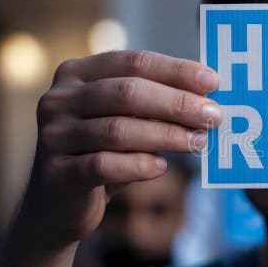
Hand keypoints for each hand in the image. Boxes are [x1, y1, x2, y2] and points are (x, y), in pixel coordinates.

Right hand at [16, 50, 221, 247]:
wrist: (57, 205)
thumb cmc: (101, 153)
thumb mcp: (124, 121)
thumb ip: (153, 106)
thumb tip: (207, 98)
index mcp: (77, 73)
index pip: (133, 61)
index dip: (176, 70)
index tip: (213, 81)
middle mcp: (59, 99)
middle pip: (127, 92)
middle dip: (177, 103)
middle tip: (214, 115)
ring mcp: (53, 136)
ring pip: (118, 129)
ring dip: (166, 135)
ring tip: (198, 141)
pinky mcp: (57, 173)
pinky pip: (104, 165)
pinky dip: (138, 165)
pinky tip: (162, 167)